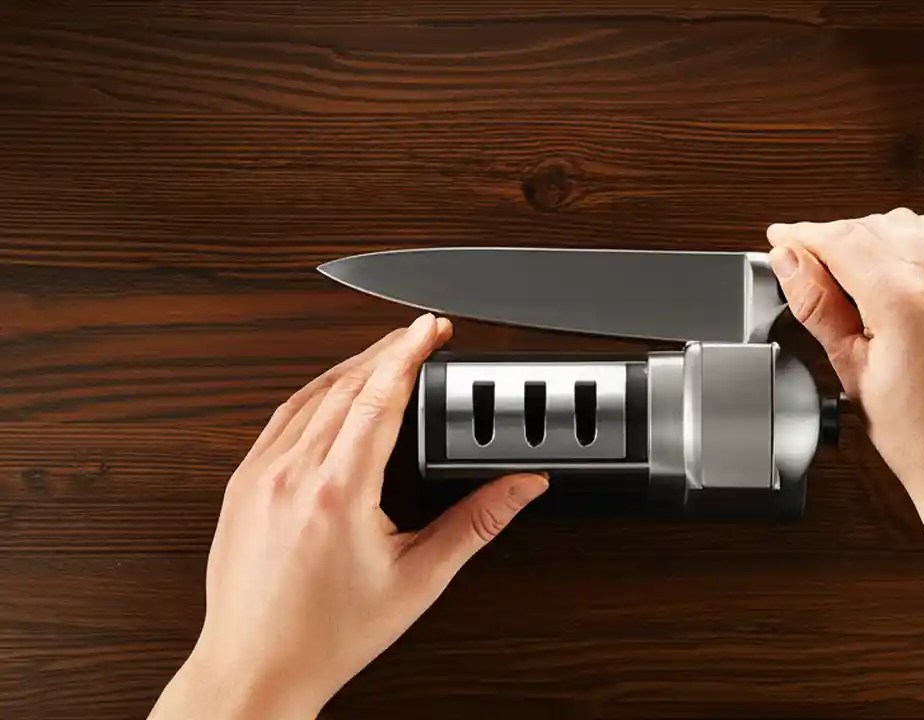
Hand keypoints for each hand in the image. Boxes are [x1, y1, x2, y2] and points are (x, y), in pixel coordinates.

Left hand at [150, 314, 547, 719]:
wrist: (255, 668)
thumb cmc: (326, 636)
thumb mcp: (418, 580)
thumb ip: (477, 524)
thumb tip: (520, 488)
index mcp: (336, 492)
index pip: (378, 397)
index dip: (409, 352)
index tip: (431, 327)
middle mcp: (290, 474)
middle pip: (345, 384)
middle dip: (388, 350)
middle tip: (422, 335)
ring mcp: (258, 475)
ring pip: (309, 394)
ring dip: (351, 366)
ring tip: (386, 353)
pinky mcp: (241, 484)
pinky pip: (280, 417)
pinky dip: (316, 393)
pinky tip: (334, 393)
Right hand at [766, 208, 923, 511]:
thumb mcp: (854, 372)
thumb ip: (817, 305)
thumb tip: (789, 259)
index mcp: (911, 301)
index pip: (845, 239)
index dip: (808, 234)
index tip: (789, 236)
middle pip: (887, 226)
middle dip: (851, 241)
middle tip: (831, 274)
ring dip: (900, 245)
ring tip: (886, 292)